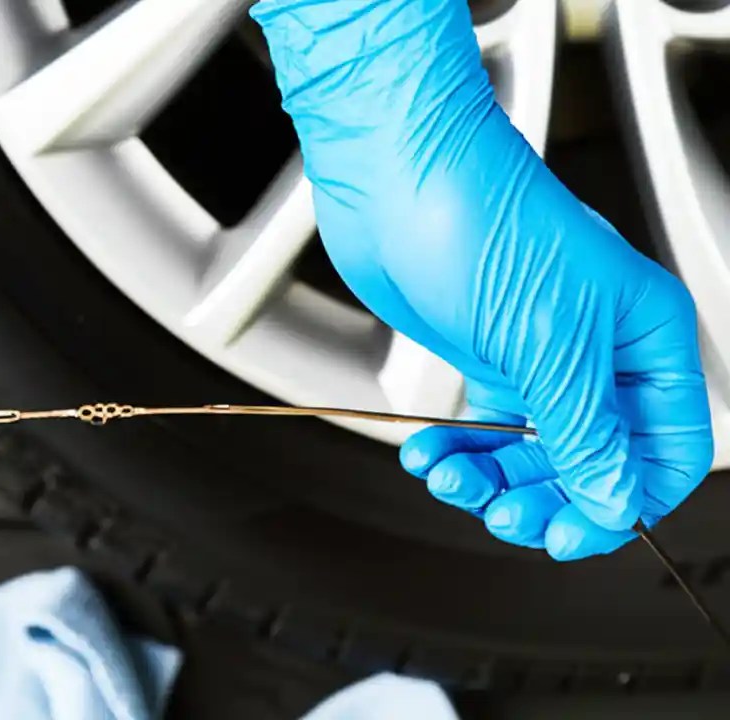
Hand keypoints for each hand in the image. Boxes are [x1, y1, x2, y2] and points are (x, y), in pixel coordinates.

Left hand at [252, 0, 712, 558]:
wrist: (398, 176)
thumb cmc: (482, 222)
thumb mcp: (548, 341)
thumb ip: (584, 429)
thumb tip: (613, 499)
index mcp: (647, 337)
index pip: (666, 446)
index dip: (625, 497)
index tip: (574, 532)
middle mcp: (601, 350)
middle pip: (595, 459)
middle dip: (547, 495)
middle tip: (504, 515)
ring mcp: (540, 354)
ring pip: (534, 450)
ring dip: (491, 478)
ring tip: (451, 479)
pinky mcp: (486, 355)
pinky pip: (483, 428)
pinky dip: (457, 452)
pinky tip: (430, 457)